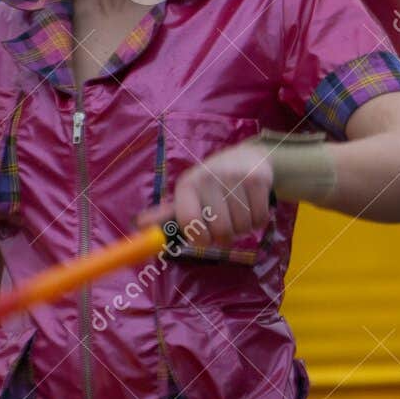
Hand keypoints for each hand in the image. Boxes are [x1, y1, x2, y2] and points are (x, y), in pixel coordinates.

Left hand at [136, 140, 273, 246]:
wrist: (248, 157)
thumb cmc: (213, 183)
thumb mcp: (190, 194)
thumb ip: (168, 214)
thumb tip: (139, 225)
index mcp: (188, 184)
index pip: (189, 220)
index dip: (200, 238)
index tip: (206, 240)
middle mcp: (209, 177)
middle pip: (221, 230)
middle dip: (226, 237)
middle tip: (227, 229)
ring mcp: (235, 177)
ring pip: (243, 226)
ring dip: (244, 230)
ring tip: (240, 215)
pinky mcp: (257, 179)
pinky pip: (260, 218)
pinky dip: (259, 222)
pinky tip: (253, 209)